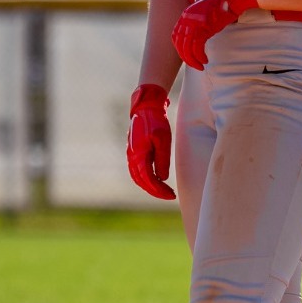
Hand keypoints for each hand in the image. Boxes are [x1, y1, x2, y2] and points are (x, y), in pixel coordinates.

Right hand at [127, 83, 175, 200]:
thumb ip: (162, 160)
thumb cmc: (156, 122)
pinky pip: (136, 171)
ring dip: (149, 186)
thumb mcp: (163, 140)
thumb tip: (162, 179)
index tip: (171, 195)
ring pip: (137, 178)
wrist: (146, 107)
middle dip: (155, 191)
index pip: (149, 180)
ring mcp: (130, 155)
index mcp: (138, 155)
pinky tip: (154, 180)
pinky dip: (144, 179)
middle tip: (170, 195)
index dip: (159, 190)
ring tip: (163, 190)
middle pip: (142, 182)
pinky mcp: (132, 152)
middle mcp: (132, 157)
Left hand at [171, 0, 258, 69]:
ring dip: (192, 60)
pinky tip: (205, 60)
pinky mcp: (204, 27)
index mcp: (186, 14)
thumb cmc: (223, 3)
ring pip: (187, 47)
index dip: (179, 47)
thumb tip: (200, 33)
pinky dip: (200, 56)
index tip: (186, 55)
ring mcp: (194, 22)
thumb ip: (199, 20)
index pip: (176, 34)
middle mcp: (187, 18)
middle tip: (193, 65)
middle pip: (180, 43)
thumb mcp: (206, 11)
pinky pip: (197, 47)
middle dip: (185, 57)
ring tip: (200, 66)